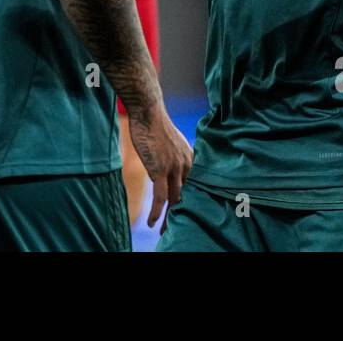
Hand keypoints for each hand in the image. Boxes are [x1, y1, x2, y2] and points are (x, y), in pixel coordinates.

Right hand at [126, 103, 192, 230]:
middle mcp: (187, 165)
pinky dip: (156, 211)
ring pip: (175, 200)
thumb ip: (172, 158)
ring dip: (168, 218)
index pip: (194, 186)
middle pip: (187, 196)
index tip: (188, 214)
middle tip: (176, 228)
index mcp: (191, 159)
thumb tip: (165, 172)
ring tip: (163, 231)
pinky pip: (160, 196)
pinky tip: (151, 222)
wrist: (148, 111)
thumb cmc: (155, 125)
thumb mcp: (169, 143)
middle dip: (181, 214)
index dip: (191, 202)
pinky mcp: (160, 169)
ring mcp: (175, 167)